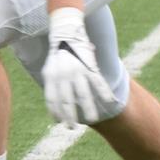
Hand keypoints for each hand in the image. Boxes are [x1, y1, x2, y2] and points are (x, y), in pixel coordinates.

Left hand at [40, 9, 117, 126]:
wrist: (66, 32)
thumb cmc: (57, 54)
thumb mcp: (49, 68)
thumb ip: (52, 85)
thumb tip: (55, 104)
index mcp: (51, 76)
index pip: (52, 99)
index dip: (55, 112)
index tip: (59, 122)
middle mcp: (64, 76)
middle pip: (67, 101)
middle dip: (70, 116)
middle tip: (72, 128)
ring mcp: (77, 71)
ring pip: (84, 95)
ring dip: (89, 109)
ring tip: (92, 119)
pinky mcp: (89, 66)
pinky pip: (98, 83)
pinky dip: (105, 93)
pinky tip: (110, 102)